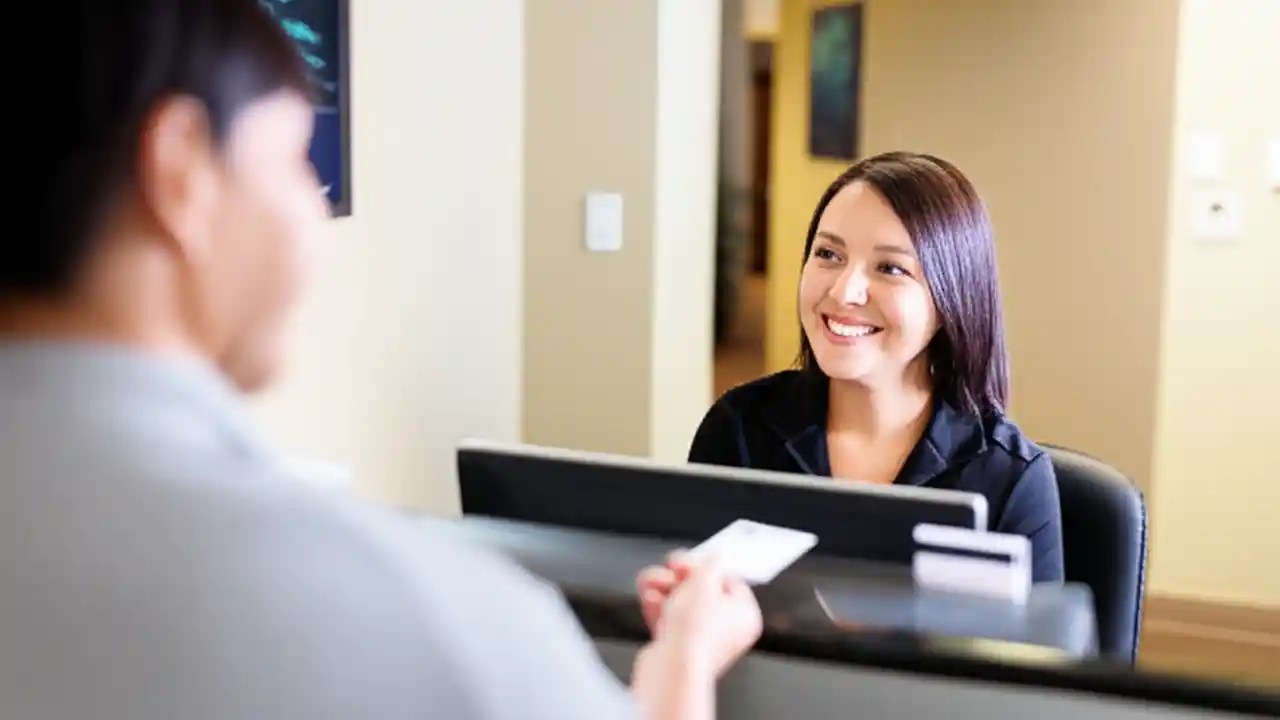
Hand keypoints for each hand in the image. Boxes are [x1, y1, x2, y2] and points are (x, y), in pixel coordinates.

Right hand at [635, 551, 761, 677]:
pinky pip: (668, 620)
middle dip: (678, 577)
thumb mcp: (704, 580)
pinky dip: (657, 608)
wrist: (673, 668)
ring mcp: (702, 642)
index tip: (689, 562)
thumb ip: (710, 564)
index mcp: (745, 615)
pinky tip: (648, 598)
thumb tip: (715, 557)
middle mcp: (728, 631)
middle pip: (702, 591)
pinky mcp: (679, 649)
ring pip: (681, 603)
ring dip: (663, 588)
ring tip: (652, 583)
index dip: (707, 567)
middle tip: (670, 569)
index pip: (729, 581)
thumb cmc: (695, 629)